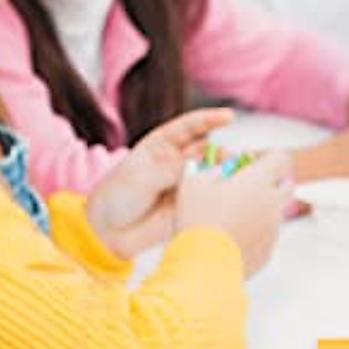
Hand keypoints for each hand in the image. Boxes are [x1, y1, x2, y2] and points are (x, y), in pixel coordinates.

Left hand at [85, 108, 233, 258]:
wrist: (108, 230)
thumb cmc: (118, 196)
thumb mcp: (140, 178)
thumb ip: (169, 170)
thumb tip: (198, 163)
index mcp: (162, 144)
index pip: (190, 127)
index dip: (210, 120)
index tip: (228, 117)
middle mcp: (177, 160)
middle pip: (206, 150)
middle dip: (223, 151)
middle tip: (235, 157)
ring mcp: (185, 183)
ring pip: (212, 173)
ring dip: (227, 173)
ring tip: (241, 175)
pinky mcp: (190, 205)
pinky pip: (209, 198)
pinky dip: (223, 194)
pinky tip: (235, 194)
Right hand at [175, 150, 291, 275]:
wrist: (203, 266)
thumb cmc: (197, 221)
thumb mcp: (194, 183)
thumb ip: (210, 170)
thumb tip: (220, 169)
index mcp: (257, 181)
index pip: (280, 159)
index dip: (267, 159)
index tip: (251, 164)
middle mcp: (272, 203)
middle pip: (286, 185)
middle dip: (272, 183)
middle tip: (246, 188)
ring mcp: (273, 229)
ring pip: (274, 212)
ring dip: (260, 210)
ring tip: (230, 218)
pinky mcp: (268, 251)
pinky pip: (266, 236)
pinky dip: (254, 234)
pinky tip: (231, 238)